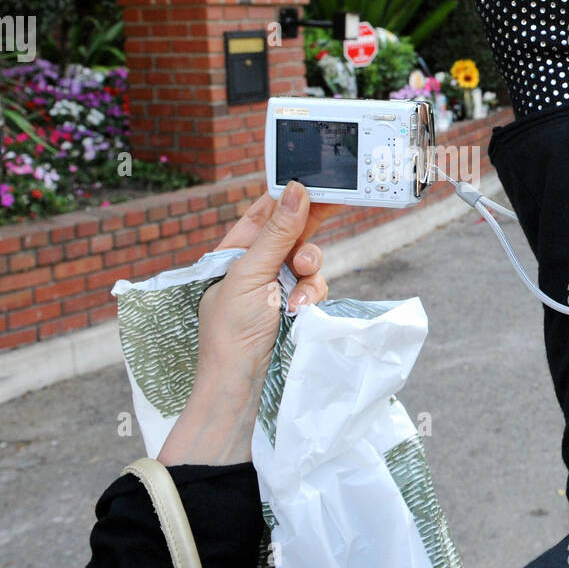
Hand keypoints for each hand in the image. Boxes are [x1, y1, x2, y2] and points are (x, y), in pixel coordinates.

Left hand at [157, 182, 335, 466]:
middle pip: (292, 232)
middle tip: (337, 201)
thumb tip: (296, 188)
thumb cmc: (231, 333)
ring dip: (309, 270)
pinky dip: (312, 296)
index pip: (264, 212)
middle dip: (308, 227)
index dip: (287, 194)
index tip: (315, 176)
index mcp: (233, 252)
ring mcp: (278, 289)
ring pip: (310, 260)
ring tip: (298, 294)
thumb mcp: (249, 275)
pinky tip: (302, 312)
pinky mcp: (298, 310)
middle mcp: (257, 266)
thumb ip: (277, 233)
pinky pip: (316, 288)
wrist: (242, 390)